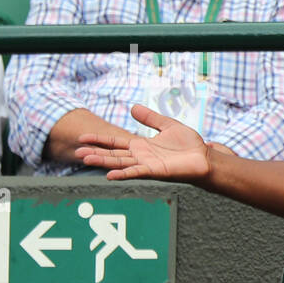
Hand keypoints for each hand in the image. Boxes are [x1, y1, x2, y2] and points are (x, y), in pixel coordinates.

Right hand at [76, 105, 210, 181]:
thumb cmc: (189, 145)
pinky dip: (123, 173)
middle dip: (95, 153)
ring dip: (103, 161)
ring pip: (120, 162)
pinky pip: (136, 172)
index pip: (116, 141)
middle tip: (77, 152)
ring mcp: (147, 164)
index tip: (83, 137)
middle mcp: (141, 156)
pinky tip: (109, 175)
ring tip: (85, 159)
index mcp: (142, 145)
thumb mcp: (168, 125)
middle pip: (114, 154)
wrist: (205, 157)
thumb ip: (151, 118)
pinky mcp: (156, 171)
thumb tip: (133, 107)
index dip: (100, 139)